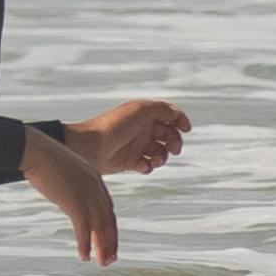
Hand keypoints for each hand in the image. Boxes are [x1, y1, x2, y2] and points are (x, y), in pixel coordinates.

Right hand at [19, 130, 119, 265]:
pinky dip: (85, 244)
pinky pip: (84, 229)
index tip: (110, 241)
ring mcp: (87, 196)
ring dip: (103, 247)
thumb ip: (70, 184)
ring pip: (100, 227)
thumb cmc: (45, 159)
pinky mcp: (75, 204)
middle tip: (112, 259)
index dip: (109, 227)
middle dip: (110, 241)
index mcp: (95, 180)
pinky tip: (84, 256)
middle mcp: (96, 189)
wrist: (37, 152)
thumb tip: (67, 195)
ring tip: (103, 263)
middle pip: (108, 220)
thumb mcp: (64, 172)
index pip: (107, 209)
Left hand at [66, 98, 190, 176]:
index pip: (169, 116)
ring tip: (155, 160)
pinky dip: (149, 167)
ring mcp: (136, 146)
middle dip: (174, 142)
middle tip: (173, 149)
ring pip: (161, 152)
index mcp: (144, 115)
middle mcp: (142, 129)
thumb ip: (163, 109)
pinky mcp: (130, 162)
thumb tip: (178, 115)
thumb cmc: (113, 125)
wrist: (89, 147)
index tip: (186, 129)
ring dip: (163, 157)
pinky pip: (148, 165)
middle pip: (168, 136)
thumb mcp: (141, 110)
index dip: (180, 121)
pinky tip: (143, 166)